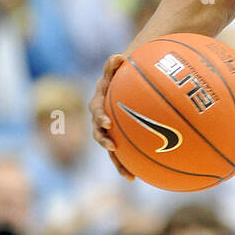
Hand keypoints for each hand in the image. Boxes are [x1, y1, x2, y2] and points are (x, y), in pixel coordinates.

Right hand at [89, 52, 134, 179]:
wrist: (121, 84)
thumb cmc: (120, 74)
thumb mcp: (116, 68)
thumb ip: (113, 64)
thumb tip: (118, 57)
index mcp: (99, 104)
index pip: (97, 112)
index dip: (100, 118)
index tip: (108, 122)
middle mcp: (100, 120)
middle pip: (98, 133)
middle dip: (104, 141)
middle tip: (113, 146)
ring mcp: (108, 132)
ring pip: (110, 149)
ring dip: (117, 161)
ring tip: (128, 174)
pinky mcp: (117, 139)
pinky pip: (122, 154)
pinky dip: (127, 165)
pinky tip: (137, 178)